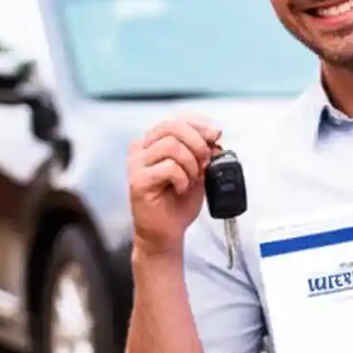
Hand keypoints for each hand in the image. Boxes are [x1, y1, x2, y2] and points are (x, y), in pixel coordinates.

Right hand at [127, 117, 221, 256]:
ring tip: (191, 180)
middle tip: (205, 161)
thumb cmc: (178, 203)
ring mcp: (136, 165)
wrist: (166, 233)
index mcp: (152, 142)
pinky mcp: (137, 181)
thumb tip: (214, 136)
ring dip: (191, 164)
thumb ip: (202, 151)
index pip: (175, 119)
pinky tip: (181, 189)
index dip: (199, 123)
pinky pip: (169, 167)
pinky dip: (183, 179)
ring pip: (171, 146)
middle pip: (171, 127)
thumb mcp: (197, 170)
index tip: (216, 133)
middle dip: (197, 142)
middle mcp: (140, 149)